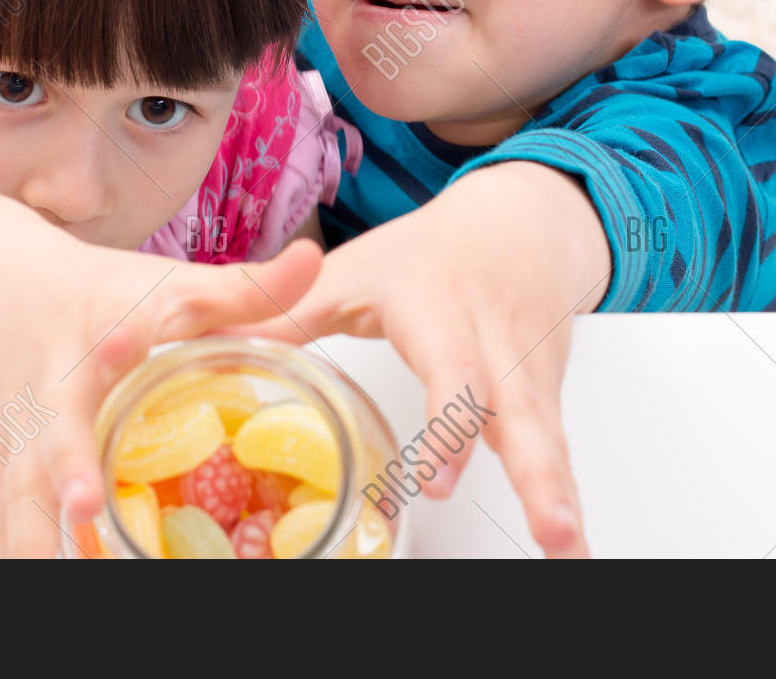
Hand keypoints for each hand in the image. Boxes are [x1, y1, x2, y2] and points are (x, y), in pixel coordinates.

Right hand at [0, 228, 321, 557]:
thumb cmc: (98, 291)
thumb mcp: (171, 284)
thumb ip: (243, 288)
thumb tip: (311, 260)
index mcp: (100, 325)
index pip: (116, 325)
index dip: (124, 335)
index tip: (125, 342)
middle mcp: (52, 378)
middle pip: (54, 423)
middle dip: (67, 464)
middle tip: (86, 504)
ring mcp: (20, 424)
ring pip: (19, 482)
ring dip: (33, 532)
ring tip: (51, 570)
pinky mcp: (3, 457)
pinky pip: (7, 510)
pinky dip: (20, 546)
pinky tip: (39, 575)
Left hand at [232, 162, 608, 556]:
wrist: (522, 224)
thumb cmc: (430, 254)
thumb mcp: (357, 270)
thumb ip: (289, 310)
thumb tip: (205, 339)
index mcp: (440, 311)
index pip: (450, 373)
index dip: (447, 427)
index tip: (436, 482)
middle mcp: (494, 345)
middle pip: (520, 413)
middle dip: (539, 476)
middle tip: (553, 532)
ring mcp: (529, 373)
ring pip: (550, 439)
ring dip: (561, 498)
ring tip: (570, 552)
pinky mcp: (549, 396)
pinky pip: (556, 451)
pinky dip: (564, 499)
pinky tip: (569, 544)